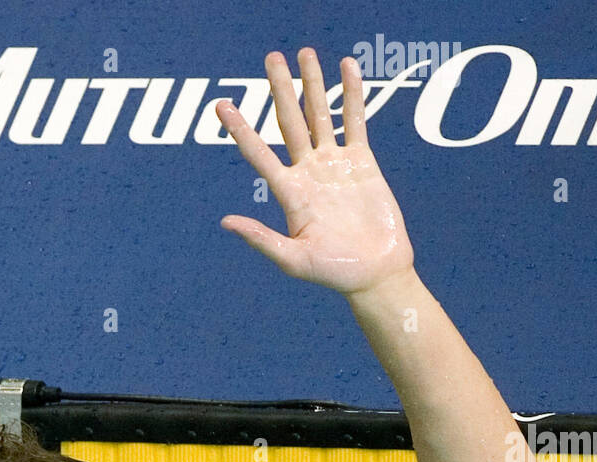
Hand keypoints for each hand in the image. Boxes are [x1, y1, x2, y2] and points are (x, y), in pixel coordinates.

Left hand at [216, 49, 414, 294]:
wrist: (375, 273)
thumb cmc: (334, 272)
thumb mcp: (293, 260)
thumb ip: (261, 239)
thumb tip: (225, 223)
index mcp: (289, 192)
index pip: (258, 153)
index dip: (240, 129)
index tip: (221, 105)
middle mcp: (308, 172)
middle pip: (290, 121)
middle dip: (280, 89)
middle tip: (270, 58)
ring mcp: (334, 164)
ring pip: (320, 114)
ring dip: (313, 83)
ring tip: (305, 52)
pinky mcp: (362, 162)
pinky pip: (355, 121)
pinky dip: (351, 95)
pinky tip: (347, 67)